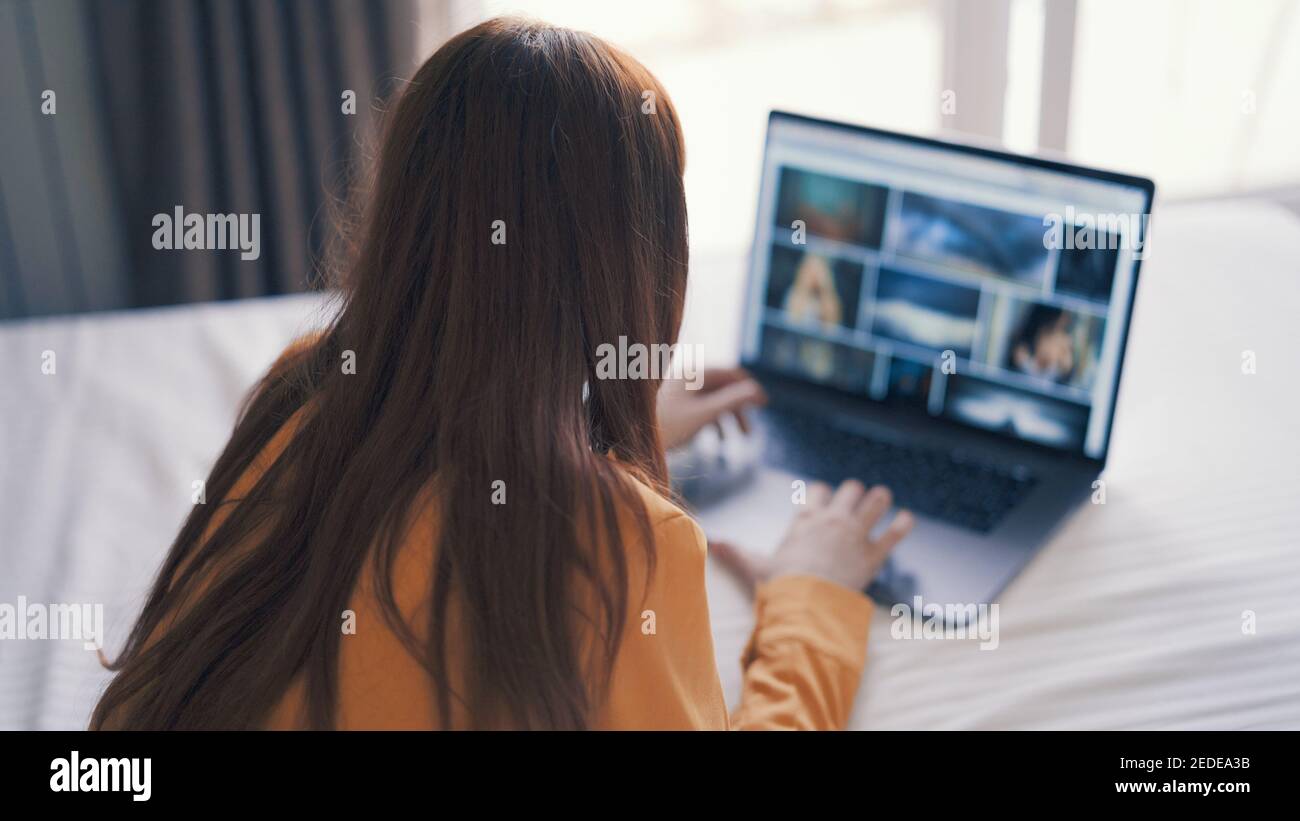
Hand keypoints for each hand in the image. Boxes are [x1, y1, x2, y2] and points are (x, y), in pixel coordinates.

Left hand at [657, 367, 766, 450]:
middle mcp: (688, 377)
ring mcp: (681, 391)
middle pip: (724, 387)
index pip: (731, 373)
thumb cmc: (665, 426)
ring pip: (714, 399)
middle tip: (752, 430)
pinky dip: (714, 422)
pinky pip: (702, 408)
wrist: (630, 439)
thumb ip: (730, 401)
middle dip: (740, 407)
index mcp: (694, 373)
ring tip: (740, 439)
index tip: (764, 404)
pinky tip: (718, 442)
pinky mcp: (675, 404)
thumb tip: (755, 390)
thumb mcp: (703, 415)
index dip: (750, 387)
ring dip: (729, 417)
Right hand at [710, 481, 912, 592]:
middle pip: (850, 490)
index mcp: (806, 520)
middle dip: (854, 493)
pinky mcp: (875, 553)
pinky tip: (906, 519)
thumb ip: (735, 551)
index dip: (822, 494)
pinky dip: (903, 524)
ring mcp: (856, 534)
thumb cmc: (780, 584)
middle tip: (855, 501)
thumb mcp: (754, 565)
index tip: (823, 498)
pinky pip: (895, 531)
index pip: (817, 493)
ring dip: (880, 500)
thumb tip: (710, 542)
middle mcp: (833, 520)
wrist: (807, 603)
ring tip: (883, 501)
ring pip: (876, 502)